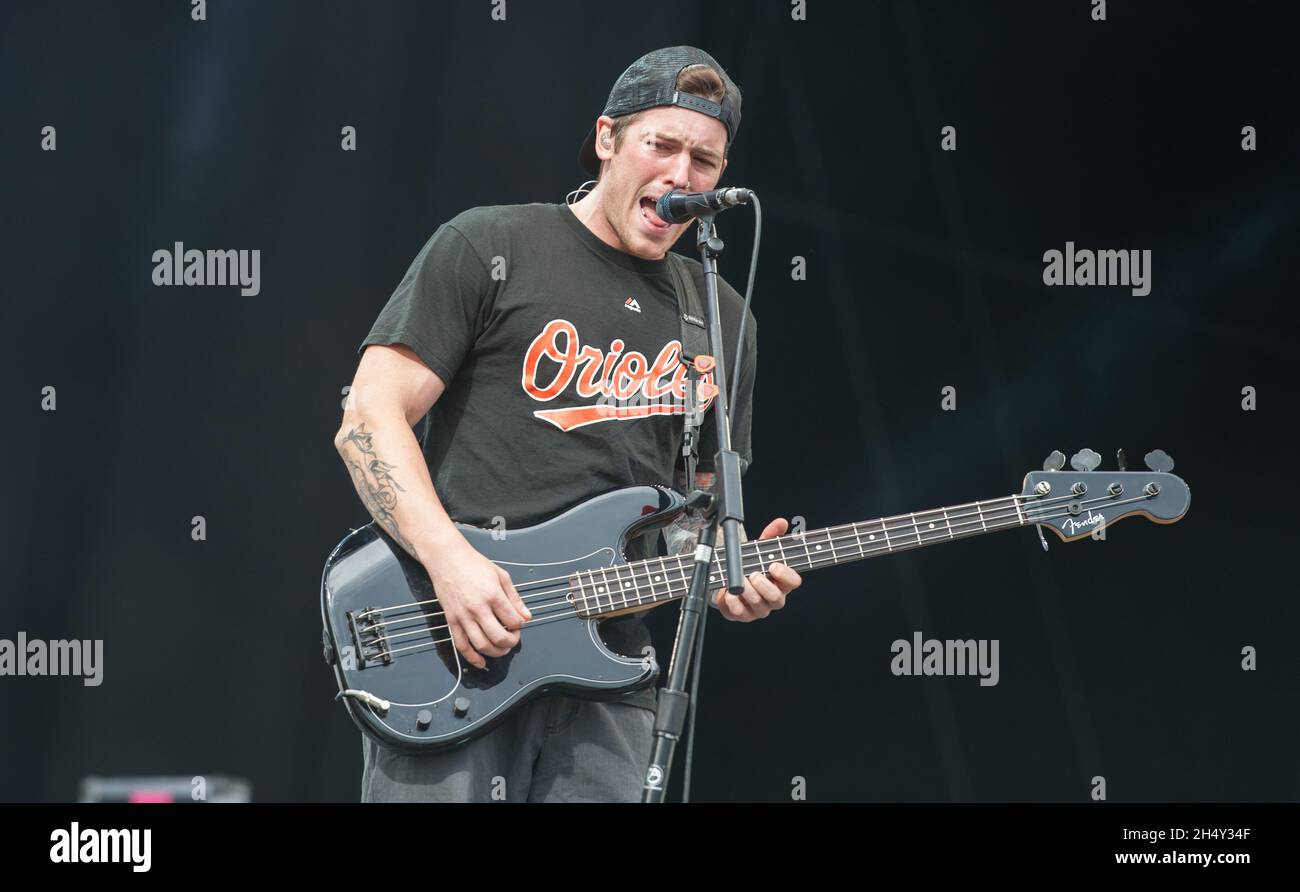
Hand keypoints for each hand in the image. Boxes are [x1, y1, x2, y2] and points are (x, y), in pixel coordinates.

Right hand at [425, 540, 531, 668]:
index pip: (513, 620)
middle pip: (499, 637)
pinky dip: (472, 658)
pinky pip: (461, 645)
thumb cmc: (472, 564)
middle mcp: (477, 608)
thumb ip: (515, 598)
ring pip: (481, 644)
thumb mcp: (501, 575)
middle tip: (513, 639)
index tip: (519, 623)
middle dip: (510, 643)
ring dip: (495, 652)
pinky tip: (481, 662)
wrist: (447, 558)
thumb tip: (526, 616)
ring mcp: (463, 616)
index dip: (519, 626)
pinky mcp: (451, 620)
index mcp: (493, 595)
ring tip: (502, 649)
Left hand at [712, 517, 801, 621]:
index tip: (773, 565)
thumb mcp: (759, 550)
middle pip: (777, 598)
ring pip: (758, 604)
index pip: (794, 582)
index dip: (786, 575)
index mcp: (782, 583)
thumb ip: (770, 535)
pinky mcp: (742, 615)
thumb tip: (781, 522)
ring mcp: (758, 609)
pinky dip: (733, 600)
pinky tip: (729, 592)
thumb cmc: (750, 567)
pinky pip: (739, 611)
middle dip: (763, 585)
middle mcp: (773, 598)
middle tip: (753, 573)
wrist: (730, 583)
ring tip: (739, 580)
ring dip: (747, 589)